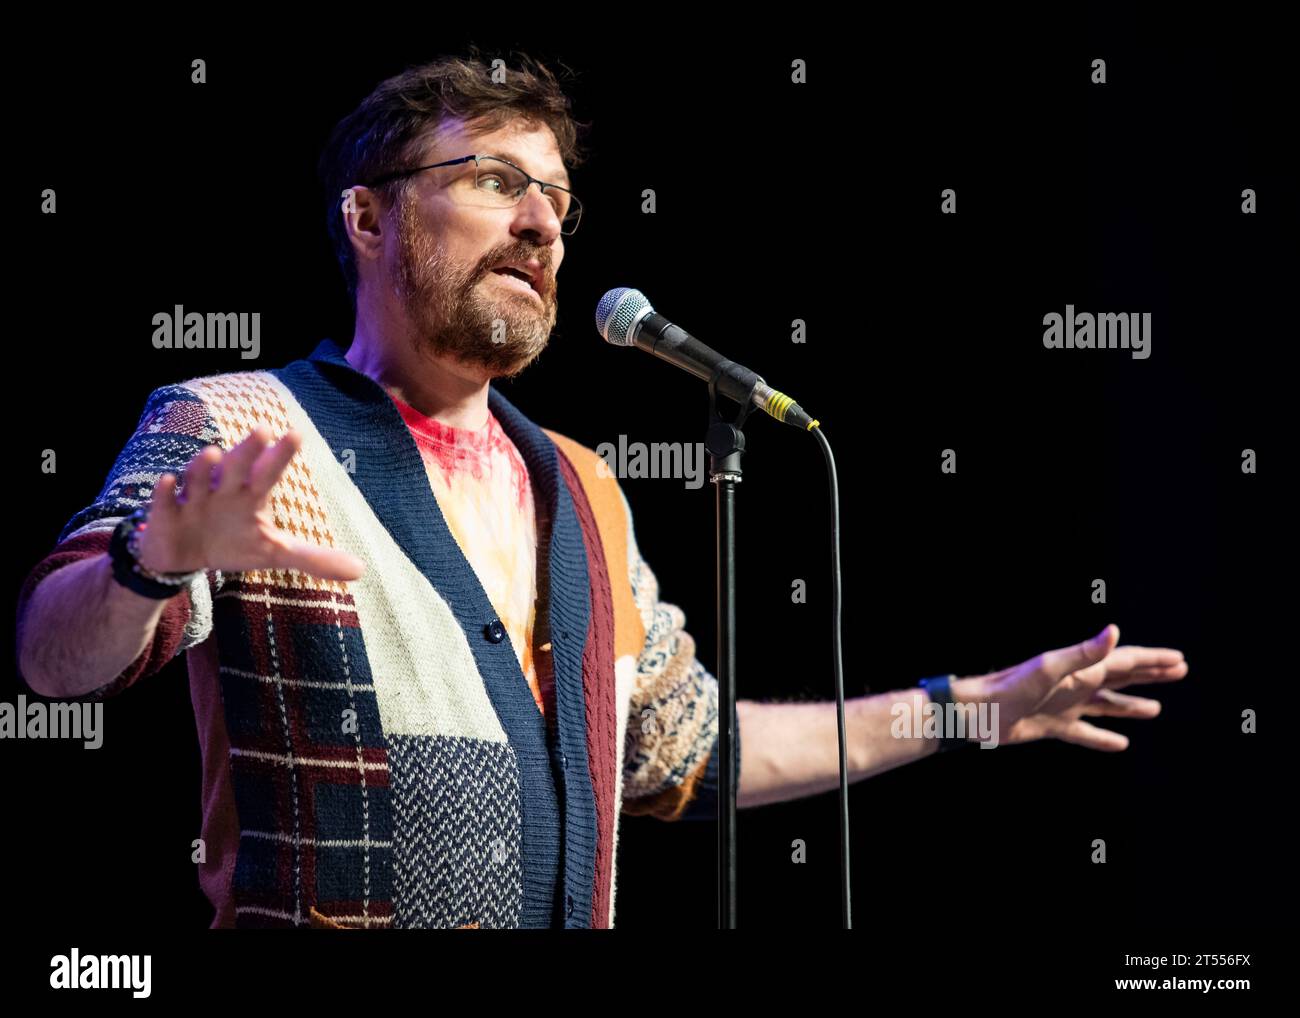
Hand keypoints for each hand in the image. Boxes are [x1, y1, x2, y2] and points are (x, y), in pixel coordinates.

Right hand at [135, 424, 366, 581]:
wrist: (182, 558)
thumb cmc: (232, 543)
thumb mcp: (274, 553)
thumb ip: (314, 558)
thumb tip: (360, 570)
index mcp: (251, 495)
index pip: (269, 472)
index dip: (280, 455)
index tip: (294, 434)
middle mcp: (224, 489)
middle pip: (237, 466)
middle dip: (247, 450)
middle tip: (263, 430)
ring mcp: (193, 499)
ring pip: (198, 478)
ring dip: (203, 466)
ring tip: (214, 453)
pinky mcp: (166, 515)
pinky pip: (163, 500)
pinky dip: (163, 493)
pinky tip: (167, 481)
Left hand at [952, 624, 1187, 750]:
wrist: (978, 712)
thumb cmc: (1010, 686)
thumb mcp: (1050, 668)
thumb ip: (1083, 653)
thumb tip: (1115, 631)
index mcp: (1080, 669)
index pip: (1125, 661)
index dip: (1153, 660)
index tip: (1179, 659)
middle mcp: (1076, 685)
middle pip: (1121, 678)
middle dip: (1150, 675)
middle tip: (1179, 671)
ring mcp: (1066, 706)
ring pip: (1108, 706)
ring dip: (1131, 706)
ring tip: (1156, 709)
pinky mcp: (1054, 727)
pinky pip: (1086, 734)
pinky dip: (1104, 739)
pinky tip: (1121, 744)